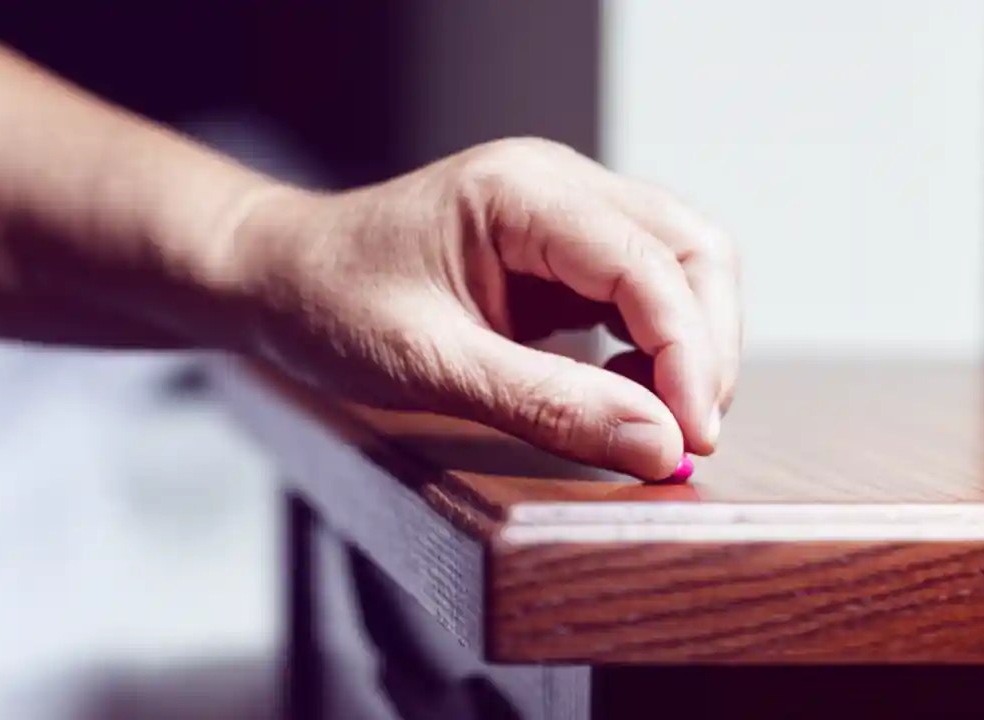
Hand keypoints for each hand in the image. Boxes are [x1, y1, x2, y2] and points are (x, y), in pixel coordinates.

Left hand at [221, 138, 739, 480]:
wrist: (277, 276)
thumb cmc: (331, 303)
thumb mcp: (429, 364)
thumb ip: (546, 404)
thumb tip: (659, 446)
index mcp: (522, 191)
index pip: (649, 262)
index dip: (689, 352)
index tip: (692, 438)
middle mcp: (557, 185)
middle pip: (690, 250)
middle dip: (706, 346)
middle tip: (689, 438)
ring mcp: (564, 213)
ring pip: (681, 265)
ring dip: (691, 345)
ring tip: (661, 421)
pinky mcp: (561, 250)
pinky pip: (642, 289)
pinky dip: (657, 346)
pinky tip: (629, 393)